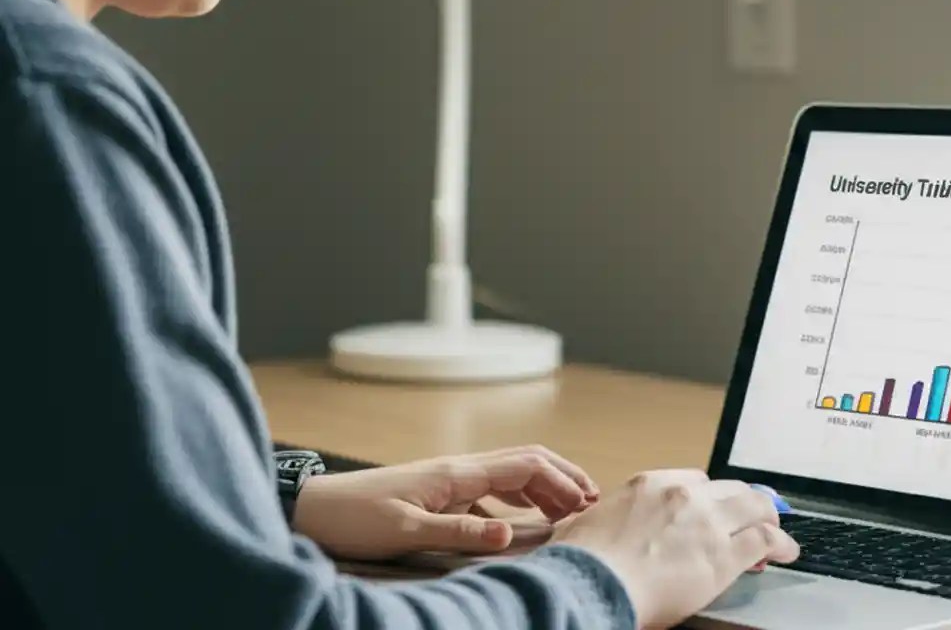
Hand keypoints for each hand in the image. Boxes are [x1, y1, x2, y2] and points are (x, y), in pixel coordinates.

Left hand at [292, 445, 599, 559]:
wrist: (312, 509)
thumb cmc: (353, 518)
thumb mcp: (406, 531)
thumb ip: (459, 533)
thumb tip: (510, 536)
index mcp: (456, 473)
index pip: (524, 465)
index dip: (561, 480)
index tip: (588, 502)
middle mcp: (457, 470)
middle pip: (525, 460)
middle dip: (562, 475)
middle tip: (592, 499)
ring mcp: (448, 480)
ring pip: (509, 473)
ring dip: (542, 485)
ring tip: (567, 509)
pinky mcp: (438, 494)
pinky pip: (489, 491)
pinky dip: (516, 500)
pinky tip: (520, 521)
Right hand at [553, 469, 799, 629]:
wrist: (592, 581)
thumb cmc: (582, 559)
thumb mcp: (587, 524)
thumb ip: (606, 521)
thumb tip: (594, 529)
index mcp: (650, 484)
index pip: (694, 480)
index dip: (710, 497)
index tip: (713, 508)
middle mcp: (683, 495)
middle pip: (730, 489)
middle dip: (744, 502)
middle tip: (754, 514)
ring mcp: (707, 523)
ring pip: (754, 507)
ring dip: (768, 518)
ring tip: (777, 531)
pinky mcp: (723, 557)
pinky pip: (764, 542)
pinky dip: (780, 544)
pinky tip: (786, 552)